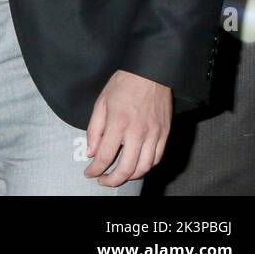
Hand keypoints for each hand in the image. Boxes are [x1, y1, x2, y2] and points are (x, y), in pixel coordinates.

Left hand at [83, 70, 171, 186]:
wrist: (150, 73)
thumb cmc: (123, 84)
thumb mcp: (101, 103)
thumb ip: (94, 129)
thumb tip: (92, 151)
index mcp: (118, 124)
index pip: (105, 156)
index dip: (95, 170)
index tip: (89, 173)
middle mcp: (137, 133)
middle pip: (126, 168)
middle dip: (112, 180)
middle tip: (104, 181)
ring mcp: (154, 135)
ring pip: (144, 167)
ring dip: (130, 177)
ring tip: (119, 175)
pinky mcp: (165, 134)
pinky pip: (157, 158)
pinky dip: (146, 167)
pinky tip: (137, 166)